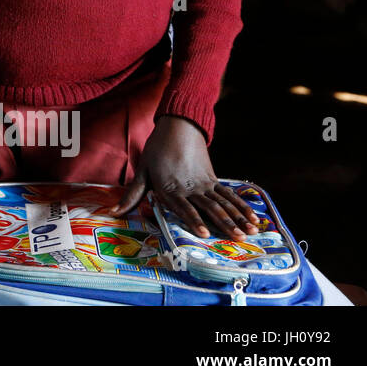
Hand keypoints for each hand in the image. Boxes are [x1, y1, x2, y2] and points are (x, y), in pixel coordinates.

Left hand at [112, 115, 258, 238]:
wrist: (178, 126)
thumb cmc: (156, 150)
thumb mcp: (142, 171)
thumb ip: (132, 194)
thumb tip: (113, 212)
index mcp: (170, 188)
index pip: (184, 207)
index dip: (194, 220)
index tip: (204, 234)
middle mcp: (190, 188)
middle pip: (210, 208)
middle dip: (225, 224)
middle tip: (238, 238)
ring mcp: (204, 184)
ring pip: (224, 203)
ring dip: (238, 218)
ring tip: (251, 232)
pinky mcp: (213, 179)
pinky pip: (229, 194)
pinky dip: (242, 206)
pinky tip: (253, 217)